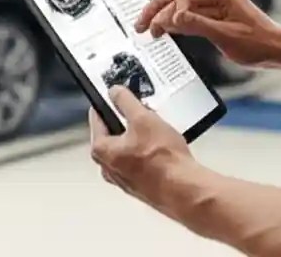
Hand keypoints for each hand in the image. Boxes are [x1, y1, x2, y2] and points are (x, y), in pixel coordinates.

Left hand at [89, 86, 194, 214]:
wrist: (183, 189)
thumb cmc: (162, 160)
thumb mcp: (143, 118)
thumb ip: (125, 101)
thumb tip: (115, 92)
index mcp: (101, 150)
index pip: (96, 118)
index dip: (107, 104)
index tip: (115, 96)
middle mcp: (108, 168)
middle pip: (112, 135)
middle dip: (127, 123)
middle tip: (143, 115)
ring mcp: (124, 179)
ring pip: (127, 150)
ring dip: (140, 139)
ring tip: (158, 134)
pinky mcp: (140, 186)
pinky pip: (139, 163)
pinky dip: (149, 155)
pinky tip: (164, 151)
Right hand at [135, 0, 280, 66]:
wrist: (278, 49)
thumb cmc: (259, 44)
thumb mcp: (226, 37)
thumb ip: (198, 25)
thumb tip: (174, 17)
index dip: (167, 11)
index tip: (156, 28)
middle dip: (157, 7)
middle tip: (140, 24)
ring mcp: (216, 2)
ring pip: (181, 1)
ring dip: (163, 13)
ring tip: (147, 28)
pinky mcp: (215, 13)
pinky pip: (189, 11)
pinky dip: (175, 19)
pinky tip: (165, 29)